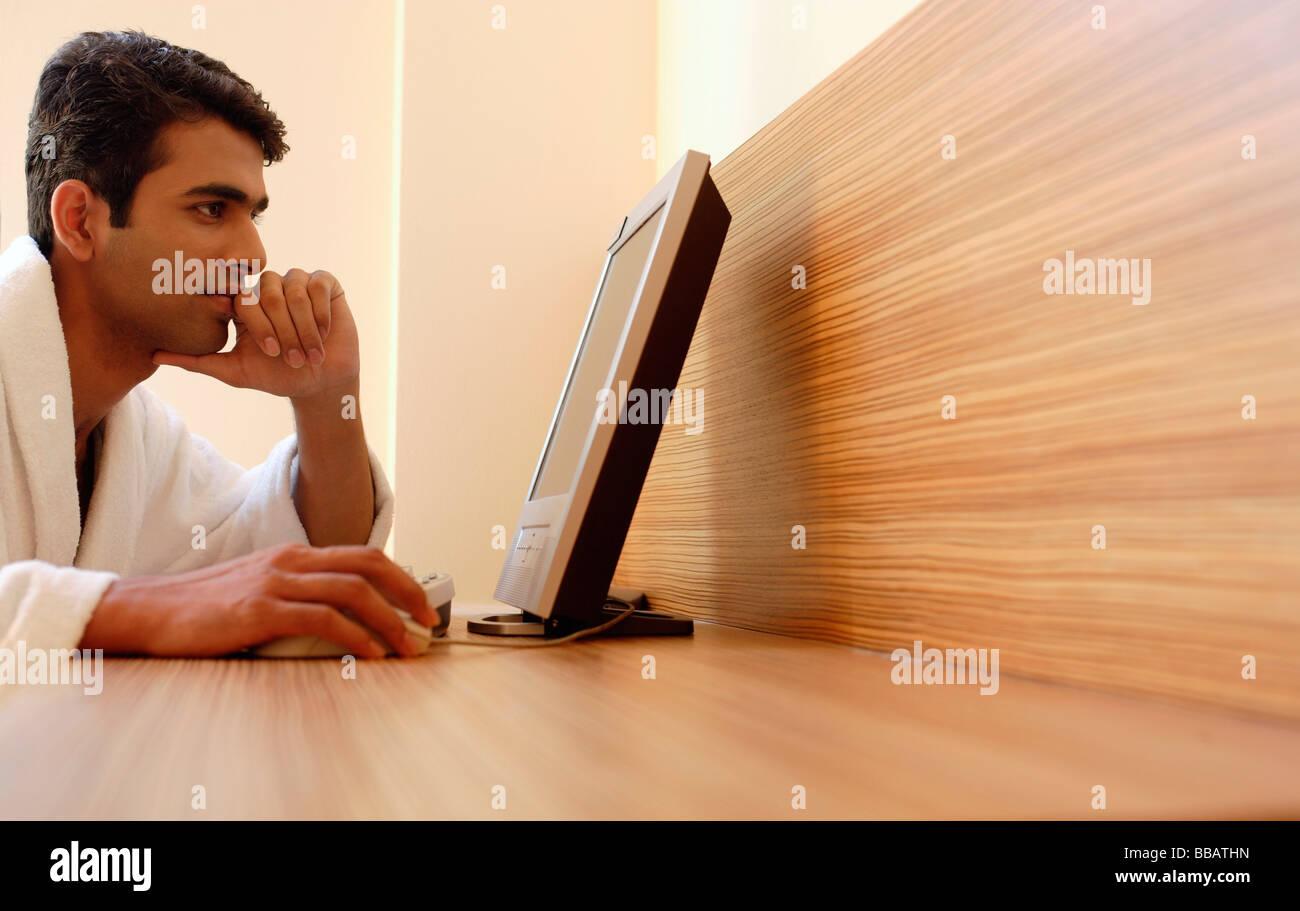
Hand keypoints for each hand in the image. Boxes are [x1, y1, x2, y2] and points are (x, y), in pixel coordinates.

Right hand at [79, 542, 438, 657]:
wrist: (150, 610)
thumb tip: (344, 618)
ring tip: (406, 646)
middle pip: (369, 566)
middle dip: (408, 592)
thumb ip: (298, 593)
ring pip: (353, 592)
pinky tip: (369, 654)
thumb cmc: (205, 607)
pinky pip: (323, 619)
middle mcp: (291, 561)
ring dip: (389, 621)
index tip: (420, 604)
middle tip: (428, 621)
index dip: (400, 577)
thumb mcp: (260, 588)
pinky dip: (355, 636)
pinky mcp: (261, 609)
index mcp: (294, 555)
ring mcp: (277, 583)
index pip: (363, 556)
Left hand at [153, 268, 360, 402]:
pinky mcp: (325, 284)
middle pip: (265, 293)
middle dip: (278, 330)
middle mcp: (269, 288)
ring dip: (301, 326)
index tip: (256, 337)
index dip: (249, 316)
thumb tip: (154, 356)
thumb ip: (196, 361)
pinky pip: (318, 285)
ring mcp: (297, 283)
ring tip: (309, 352)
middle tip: (286, 357)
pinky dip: (320, 312)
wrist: (320, 383)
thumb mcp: (234, 371)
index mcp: (246, 304)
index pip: (239, 296)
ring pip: (292, 289)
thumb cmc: (276, 377)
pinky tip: (323, 332)